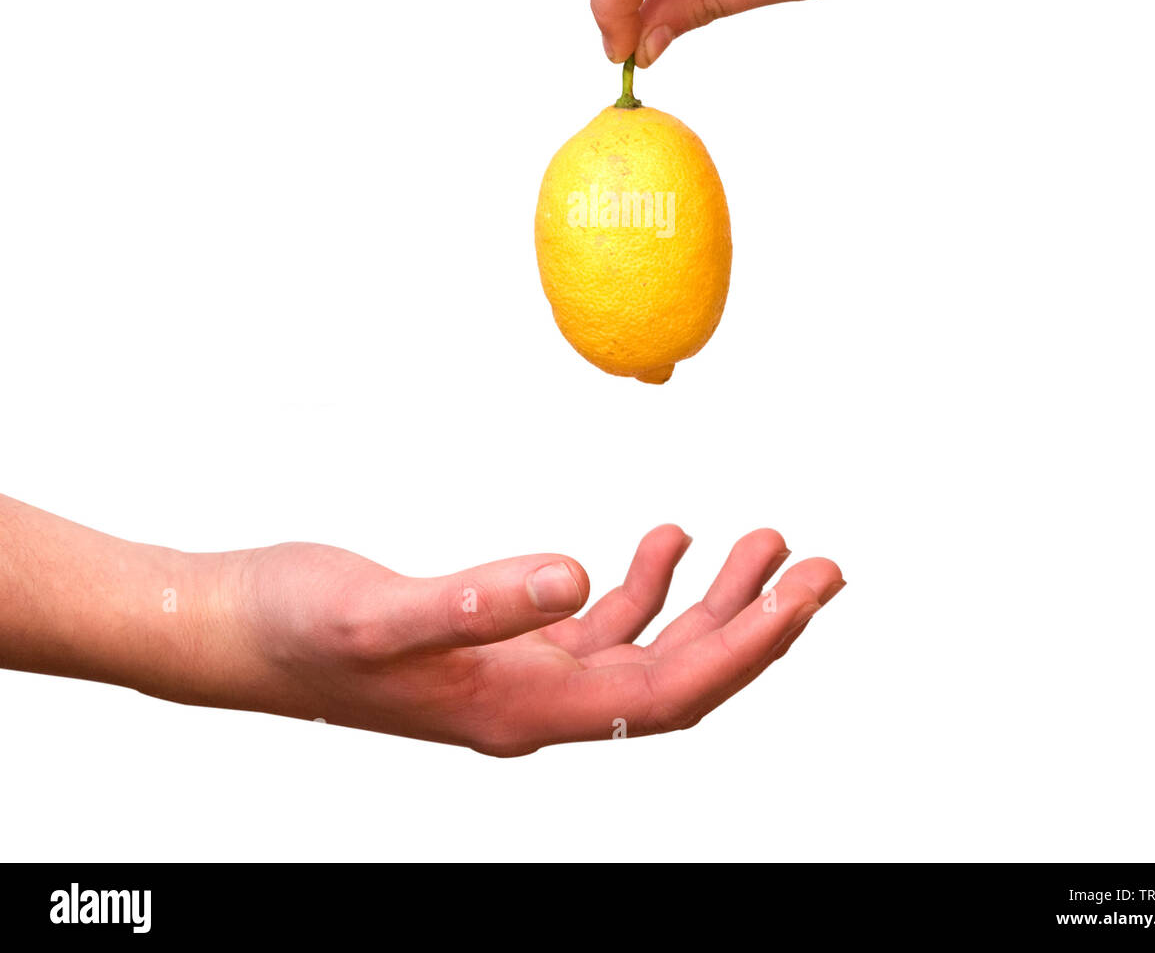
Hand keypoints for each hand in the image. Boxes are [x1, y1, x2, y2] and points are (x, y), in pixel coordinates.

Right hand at [212, 524, 843, 755]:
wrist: (233, 635)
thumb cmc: (294, 629)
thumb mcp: (379, 610)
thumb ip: (479, 600)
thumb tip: (579, 573)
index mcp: (521, 711)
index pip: (668, 692)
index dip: (749, 648)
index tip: (811, 593)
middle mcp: (536, 705)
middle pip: (680, 676)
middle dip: (759, 624)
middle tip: (824, 563)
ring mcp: (522, 678)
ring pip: (650, 648)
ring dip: (714, 601)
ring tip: (766, 540)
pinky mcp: (504, 649)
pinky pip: (601, 626)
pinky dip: (646, 586)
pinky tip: (665, 543)